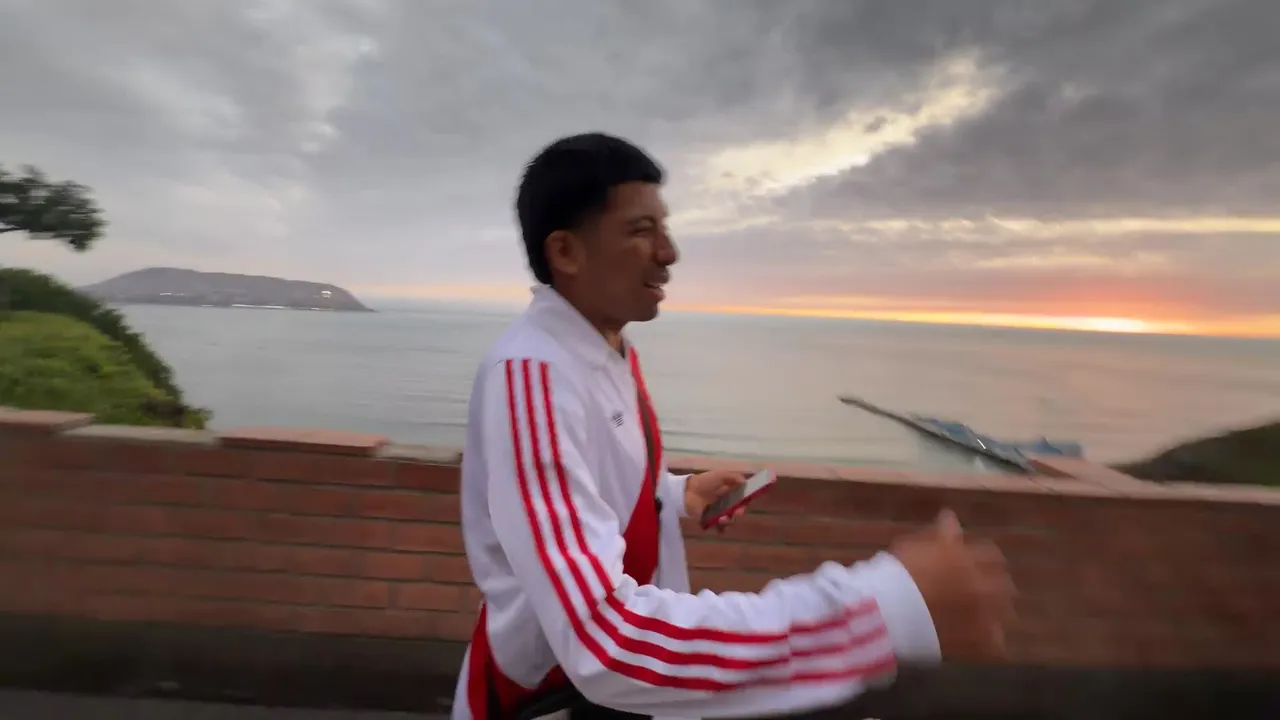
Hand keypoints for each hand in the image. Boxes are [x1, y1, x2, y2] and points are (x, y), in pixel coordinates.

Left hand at [683, 470, 746, 532]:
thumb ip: (733, 477)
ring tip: (722, 519)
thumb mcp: (719, 475)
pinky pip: (719, 528)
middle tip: (736, 513)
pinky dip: (721, 529)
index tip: (745, 503)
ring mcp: (716, 513)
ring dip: (729, 521)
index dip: (744, 502)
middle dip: (738, 513)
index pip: (741, 499)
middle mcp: (724, 503)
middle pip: (736, 511)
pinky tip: (719, 525)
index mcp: (727, 492)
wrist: (686, 492)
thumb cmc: (704, 482)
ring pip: (729, 520)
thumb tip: (745, 482)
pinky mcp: (709, 520)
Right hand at [890, 509, 1016, 661]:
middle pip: (1005, 585)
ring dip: (997, 613)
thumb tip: (950, 517)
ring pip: (1005, 614)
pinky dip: (990, 643)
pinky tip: (980, 642)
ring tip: (982, 618)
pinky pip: (996, 645)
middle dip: (997, 587)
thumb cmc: (897, 575)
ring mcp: (984, 615)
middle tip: (981, 592)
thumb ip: (940, 534)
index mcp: (969, 560)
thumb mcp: (915, 546)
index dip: (985, 560)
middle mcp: (983, 586)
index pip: (992, 556)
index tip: (977, 565)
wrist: (889, 614)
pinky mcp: (978, 643)